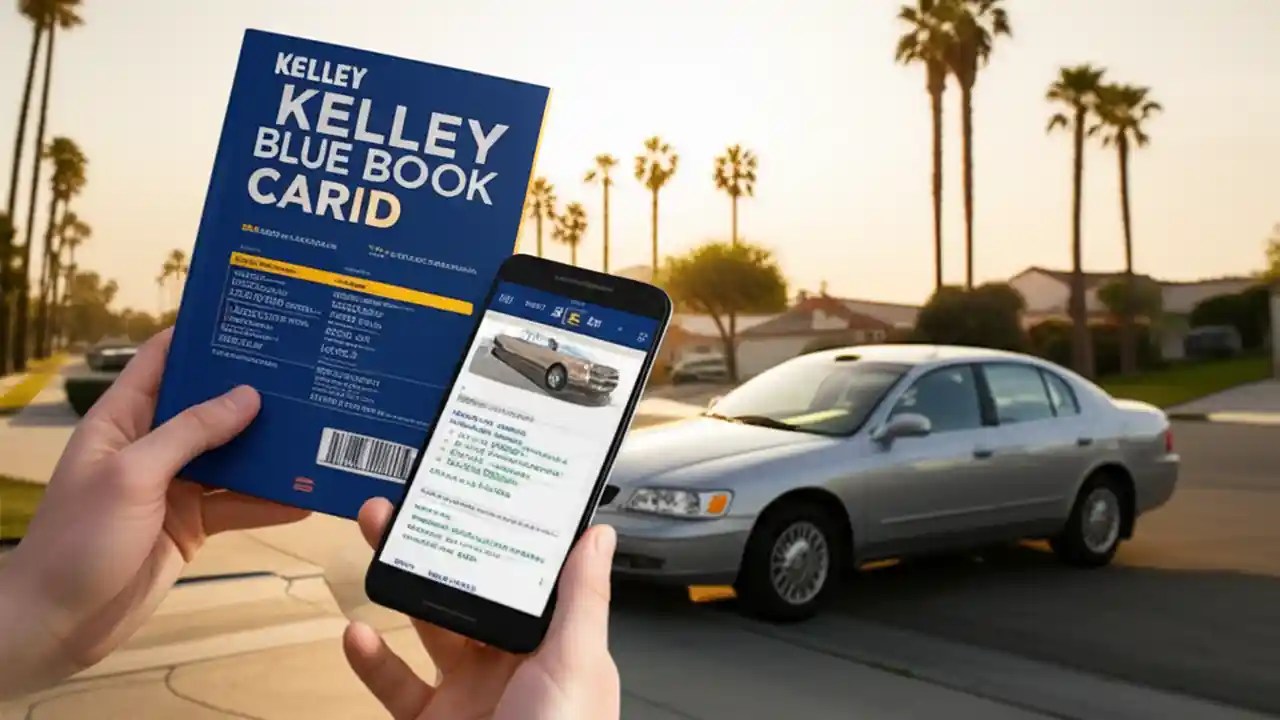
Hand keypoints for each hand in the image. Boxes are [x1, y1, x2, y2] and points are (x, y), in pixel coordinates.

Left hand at [0, 329, 309, 696]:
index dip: (202, 336)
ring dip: (270, 448)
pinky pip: (239, 503)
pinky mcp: (193, 525)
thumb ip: (190, 433)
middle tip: (306, 373)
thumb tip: (247, 395)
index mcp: (123, 419)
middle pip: (208, 407)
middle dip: (252, 393)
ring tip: (318, 430)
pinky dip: (271, 501)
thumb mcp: (133, 475)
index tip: (252, 319)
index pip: (163, 360)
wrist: (59, 623)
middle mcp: (151, 446)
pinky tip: (306, 495)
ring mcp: (174, 486)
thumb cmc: (81, 539)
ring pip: (232, 456)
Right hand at [343, 498, 619, 719]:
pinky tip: (356, 634)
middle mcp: (511, 664)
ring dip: (397, 587)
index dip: (497, 534)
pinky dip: (372, 660)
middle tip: (402, 507)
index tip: (472, 492)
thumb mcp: (576, 666)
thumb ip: (580, 600)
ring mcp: (468, 694)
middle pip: (466, 592)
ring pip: (426, 628)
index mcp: (554, 645)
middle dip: (434, 548)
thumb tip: (598, 535)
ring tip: (373, 545)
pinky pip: (396, 685)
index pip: (523, 574)